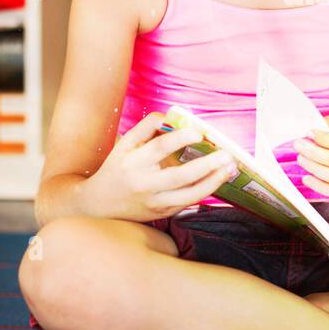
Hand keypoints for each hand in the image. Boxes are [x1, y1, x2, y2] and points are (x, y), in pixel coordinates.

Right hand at [84, 112, 238, 221]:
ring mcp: (154, 202)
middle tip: (226, 155)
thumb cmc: (115, 170)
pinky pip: (188, 202)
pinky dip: (205, 191)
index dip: (180, 138)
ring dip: (212, 182)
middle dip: (206, 166)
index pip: (159, 148)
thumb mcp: (124, 145)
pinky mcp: (162, 213)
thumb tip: (169, 116)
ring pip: (188, 195)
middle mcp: (144, 184)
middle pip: (179, 176)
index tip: (198, 131)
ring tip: (229, 169)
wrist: (99, 205)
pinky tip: (218, 179)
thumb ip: (145, 128)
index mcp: (133, 163)